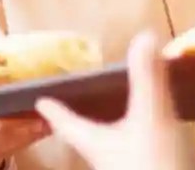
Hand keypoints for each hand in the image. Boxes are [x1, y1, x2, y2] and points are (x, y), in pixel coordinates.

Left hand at [35, 31, 183, 169]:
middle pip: (86, 136)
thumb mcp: (152, 118)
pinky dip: (138, 140)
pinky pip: (135, 154)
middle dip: (79, 119)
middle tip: (74, 103)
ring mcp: (126, 167)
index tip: (39, 99)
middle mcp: (107, 159)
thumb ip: (148, 78)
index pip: (67, 123)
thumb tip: (145, 37)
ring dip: (108, 131)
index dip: (54, 109)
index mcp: (97, 143)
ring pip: (111, 147)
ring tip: (114, 113)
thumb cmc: (155, 169)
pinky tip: (154, 135)